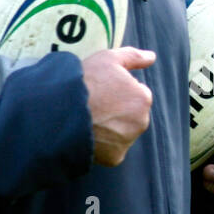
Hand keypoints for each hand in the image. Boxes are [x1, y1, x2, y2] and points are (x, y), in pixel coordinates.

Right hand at [81, 46, 154, 165]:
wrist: (62, 111)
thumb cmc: (85, 82)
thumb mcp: (108, 59)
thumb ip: (133, 57)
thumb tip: (151, 56)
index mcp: (143, 98)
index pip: (136, 94)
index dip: (117, 91)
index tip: (102, 90)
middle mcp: (141, 122)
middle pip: (131, 115)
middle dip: (116, 111)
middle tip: (94, 105)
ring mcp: (128, 141)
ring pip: (121, 132)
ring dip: (110, 127)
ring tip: (89, 119)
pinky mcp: (115, 157)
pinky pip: (111, 150)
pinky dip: (102, 145)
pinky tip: (88, 134)